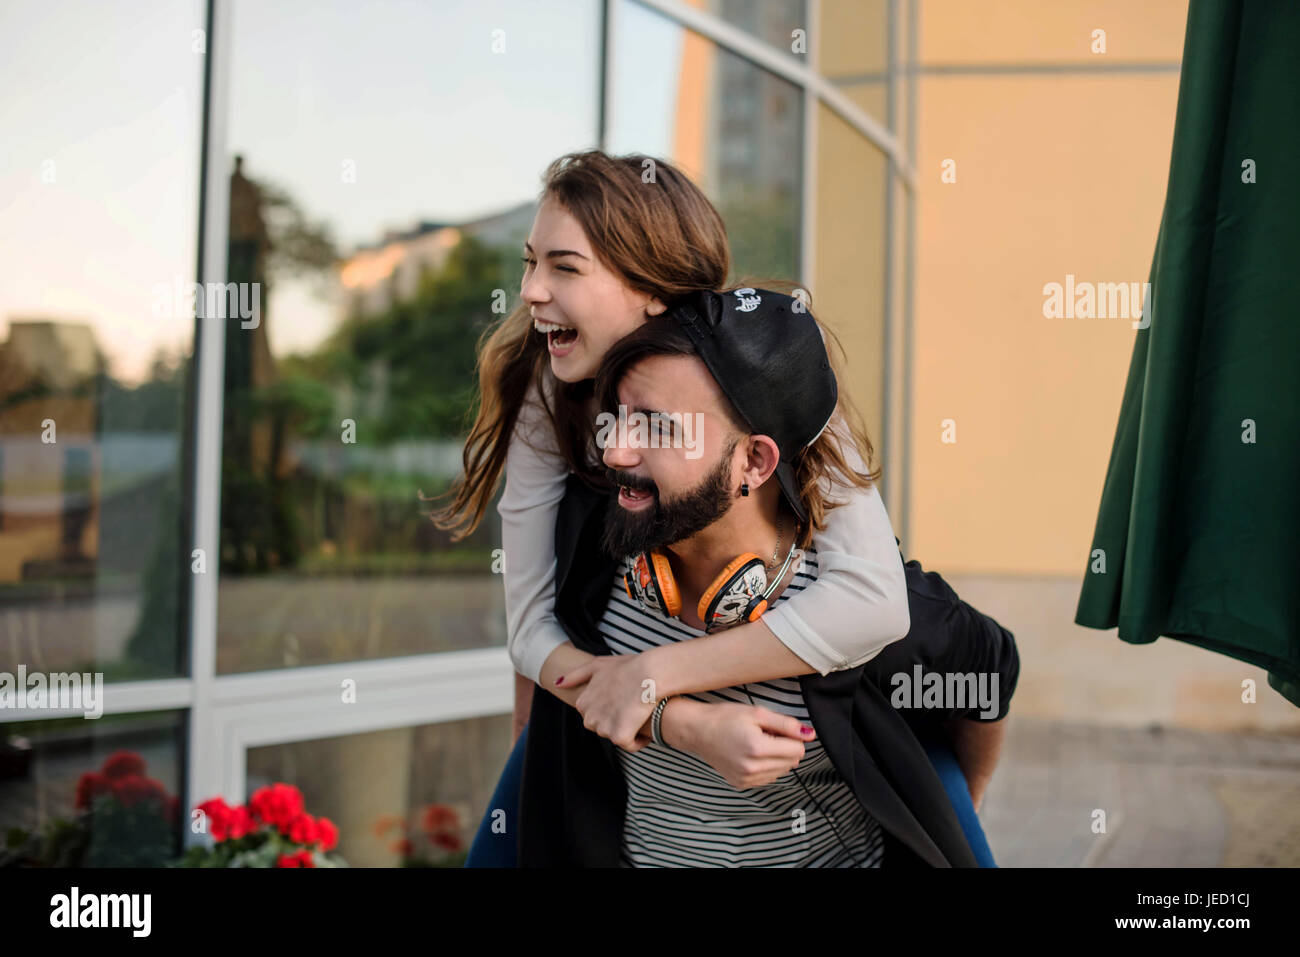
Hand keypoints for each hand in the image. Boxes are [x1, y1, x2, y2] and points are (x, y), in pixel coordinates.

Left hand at [559, 653, 659, 751]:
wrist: (649, 673)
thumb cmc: (628, 667)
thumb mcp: (599, 665)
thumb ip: (576, 675)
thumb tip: (557, 683)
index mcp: (582, 702)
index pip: (594, 714)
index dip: (611, 708)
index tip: (623, 699)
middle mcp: (589, 717)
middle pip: (603, 727)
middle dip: (616, 721)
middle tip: (632, 706)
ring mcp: (603, 728)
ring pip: (615, 736)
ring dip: (628, 730)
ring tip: (639, 714)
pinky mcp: (619, 737)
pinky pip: (629, 745)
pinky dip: (638, 740)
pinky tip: (646, 728)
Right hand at [676, 701, 814, 789]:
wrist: (698, 731)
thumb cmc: (725, 718)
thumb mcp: (757, 713)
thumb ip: (786, 724)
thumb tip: (810, 734)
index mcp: (757, 748)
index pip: (798, 750)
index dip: (792, 736)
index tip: (776, 728)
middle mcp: (752, 768)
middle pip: (792, 762)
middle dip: (785, 746)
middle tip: (765, 734)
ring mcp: (746, 779)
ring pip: (782, 771)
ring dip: (776, 757)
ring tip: (756, 743)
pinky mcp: (742, 784)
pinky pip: (768, 777)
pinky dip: (766, 766)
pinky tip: (751, 754)